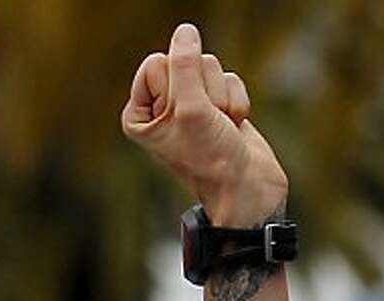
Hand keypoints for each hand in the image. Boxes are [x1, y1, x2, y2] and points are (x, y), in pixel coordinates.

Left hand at [122, 24, 285, 225]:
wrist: (245, 185)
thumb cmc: (210, 157)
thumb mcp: (190, 109)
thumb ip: (184, 66)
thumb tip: (185, 31)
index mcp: (139, 113)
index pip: (155, 63)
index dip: (178, 86)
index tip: (185, 117)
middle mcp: (160, 108)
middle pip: (184, 61)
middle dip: (203, 90)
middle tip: (206, 122)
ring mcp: (190, 104)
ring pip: (210, 67)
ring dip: (221, 98)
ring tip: (220, 126)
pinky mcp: (216, 104)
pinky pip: (230, 78)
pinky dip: (236, 101)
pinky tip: (233, 125)